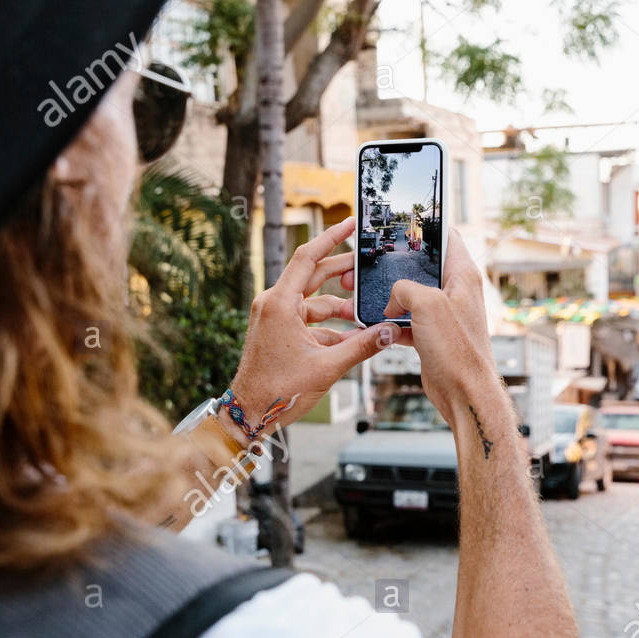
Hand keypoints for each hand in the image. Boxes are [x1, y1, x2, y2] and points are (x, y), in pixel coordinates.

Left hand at [226, 217, 398, 441]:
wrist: (249, 413)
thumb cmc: (277, 391)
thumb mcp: (327, 367)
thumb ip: (362, 346)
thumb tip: (389, 332)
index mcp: (280, 303)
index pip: (308, 257)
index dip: (332, 237)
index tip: (351, 224)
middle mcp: (274, 304)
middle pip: (314, 276)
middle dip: (343, 273)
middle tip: (368, 267)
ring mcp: (274, 317)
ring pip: (314, 302)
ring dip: (340, 308)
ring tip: (366, 314)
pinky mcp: (277, 331)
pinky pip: (308, 320)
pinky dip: (329, 326)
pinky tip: (351, 338)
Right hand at [381, 229, 499, 420]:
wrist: (463, 392)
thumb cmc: (456, 350)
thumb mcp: (427, 305)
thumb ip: (405, 288)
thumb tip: (392, 298)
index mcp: (462, 275)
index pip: (446, 237)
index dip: (426, 226)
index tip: (404, 221)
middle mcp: (455, 292)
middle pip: (422, 267)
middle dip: (397, 267)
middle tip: (374, 264)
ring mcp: (443, 314)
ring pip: (410, 295)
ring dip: (391, 297)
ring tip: (369, 295)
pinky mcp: (432, 334)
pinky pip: (407, 320)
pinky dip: (392, 322)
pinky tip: (378, 325)